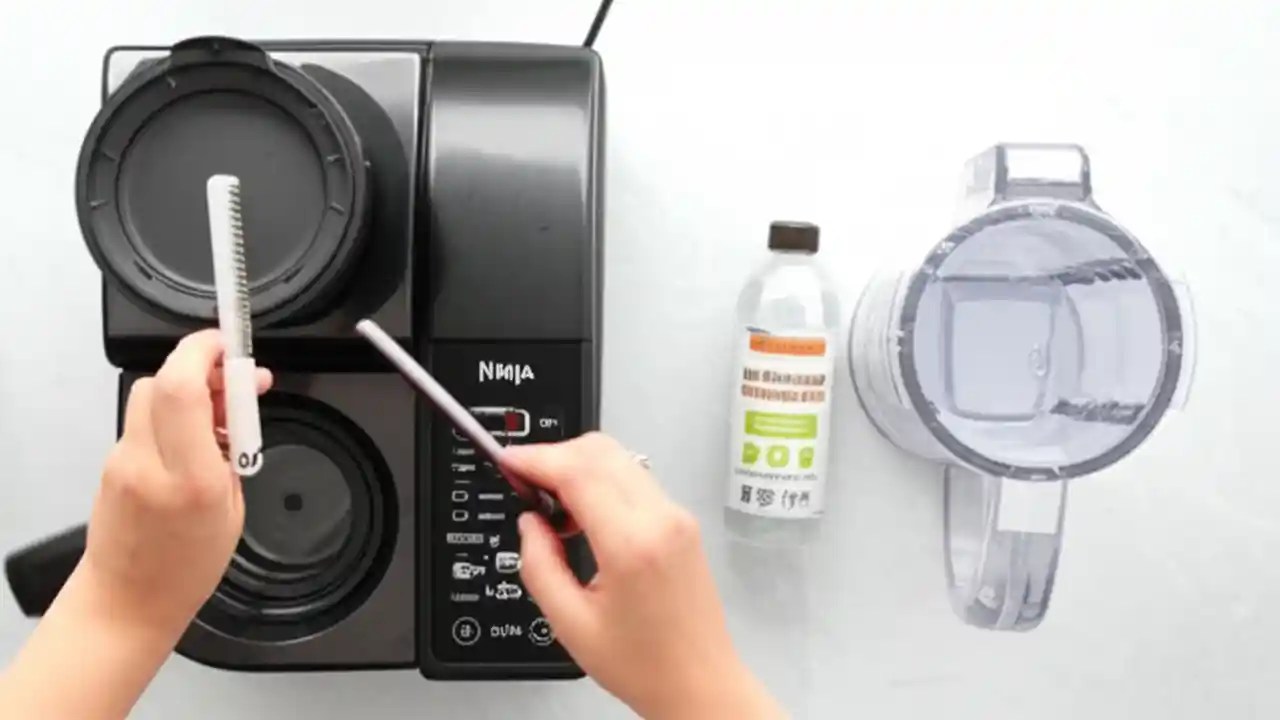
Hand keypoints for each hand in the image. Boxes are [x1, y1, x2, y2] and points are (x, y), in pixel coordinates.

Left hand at [81, 329, 271, 636]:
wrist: (128, 600)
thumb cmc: (187, 566)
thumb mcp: (233, 507)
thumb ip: (234, 449)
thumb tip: (237, 398)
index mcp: (190, 479)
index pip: (181, 388)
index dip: (203, 352)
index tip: (228, 346)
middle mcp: (148, 463)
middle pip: (162, 381)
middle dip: (199, 367)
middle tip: (232, 380)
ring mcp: (121, 461)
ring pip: (149, 395)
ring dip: (186, 391)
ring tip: (218, 415)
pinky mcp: (110, 462)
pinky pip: (143, 419)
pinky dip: (171, 415)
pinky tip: (194, 438)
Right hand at [503, 433, 784, 719]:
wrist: (700, 684)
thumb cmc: (645, 664)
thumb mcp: (570, 623)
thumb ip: (539, 565)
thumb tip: (529, 523)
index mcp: (632, 544)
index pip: (578, 470)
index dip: (536, 458)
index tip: (508, 461)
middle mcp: (661, 519)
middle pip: (599, 452)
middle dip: (554, 456)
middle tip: (524, 483)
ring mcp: (677, 517)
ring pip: (618, 459)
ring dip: (578, 467)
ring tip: (552, 507)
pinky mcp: (682, 523)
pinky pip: (635, 480)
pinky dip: (601, 482)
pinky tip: (583, 515)